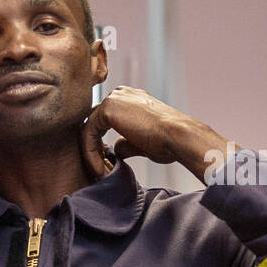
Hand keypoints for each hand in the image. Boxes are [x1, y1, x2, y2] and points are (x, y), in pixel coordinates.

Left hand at [79, 85, 232, 182]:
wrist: (178, 137)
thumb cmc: (167, 141)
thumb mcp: (141, 142)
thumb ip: (126, 142)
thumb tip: (116, 149)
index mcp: (130, 100)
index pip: (103, 121)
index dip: (99, 144)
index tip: (104, 163)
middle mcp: (121, 95)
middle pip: (94, 123)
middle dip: (93, 148)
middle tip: (99, 169)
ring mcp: (113, 99)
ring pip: (89, 128)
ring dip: (91, 153)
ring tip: (99, 171)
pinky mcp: (107, 109)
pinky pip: (88, 133)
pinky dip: (90, 152)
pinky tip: (99, 167)